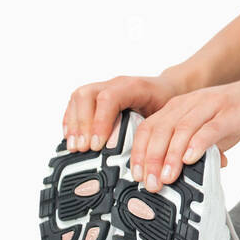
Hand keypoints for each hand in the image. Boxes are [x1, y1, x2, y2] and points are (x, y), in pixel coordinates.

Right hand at [62, 74, 181, 151]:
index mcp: (134, 87)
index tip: (96, 145)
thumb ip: (149, 132)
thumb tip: (137, 156)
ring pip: (79, 97)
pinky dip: (71, 120)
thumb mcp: (164, 116)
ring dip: (74, 124)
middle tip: (83, 148)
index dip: (99, 122)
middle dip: (82, 125)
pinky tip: (71, 137)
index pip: (109, 99)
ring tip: (74, 147)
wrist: (169, 88)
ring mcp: (104, 86)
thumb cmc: (167, 103)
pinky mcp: (96, 94)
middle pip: (87, 95)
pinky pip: (76, 103)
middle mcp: (115, 84)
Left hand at [130, 75, 239, 190]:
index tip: (136, 175)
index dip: (139, 152)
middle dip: (152, 159)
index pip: (148, 127)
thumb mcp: (205, 130)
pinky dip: (198, 144)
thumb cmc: (233, 113)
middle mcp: (190, 103)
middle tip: (150, 183)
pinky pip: (210, 128)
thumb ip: (190, 149)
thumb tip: (176, 176)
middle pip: (161, 129)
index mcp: (178, 107)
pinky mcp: (230, 112)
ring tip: (167, 177)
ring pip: (182, 129)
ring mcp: (210, 106)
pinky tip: (192, 160)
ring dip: (171, 155)